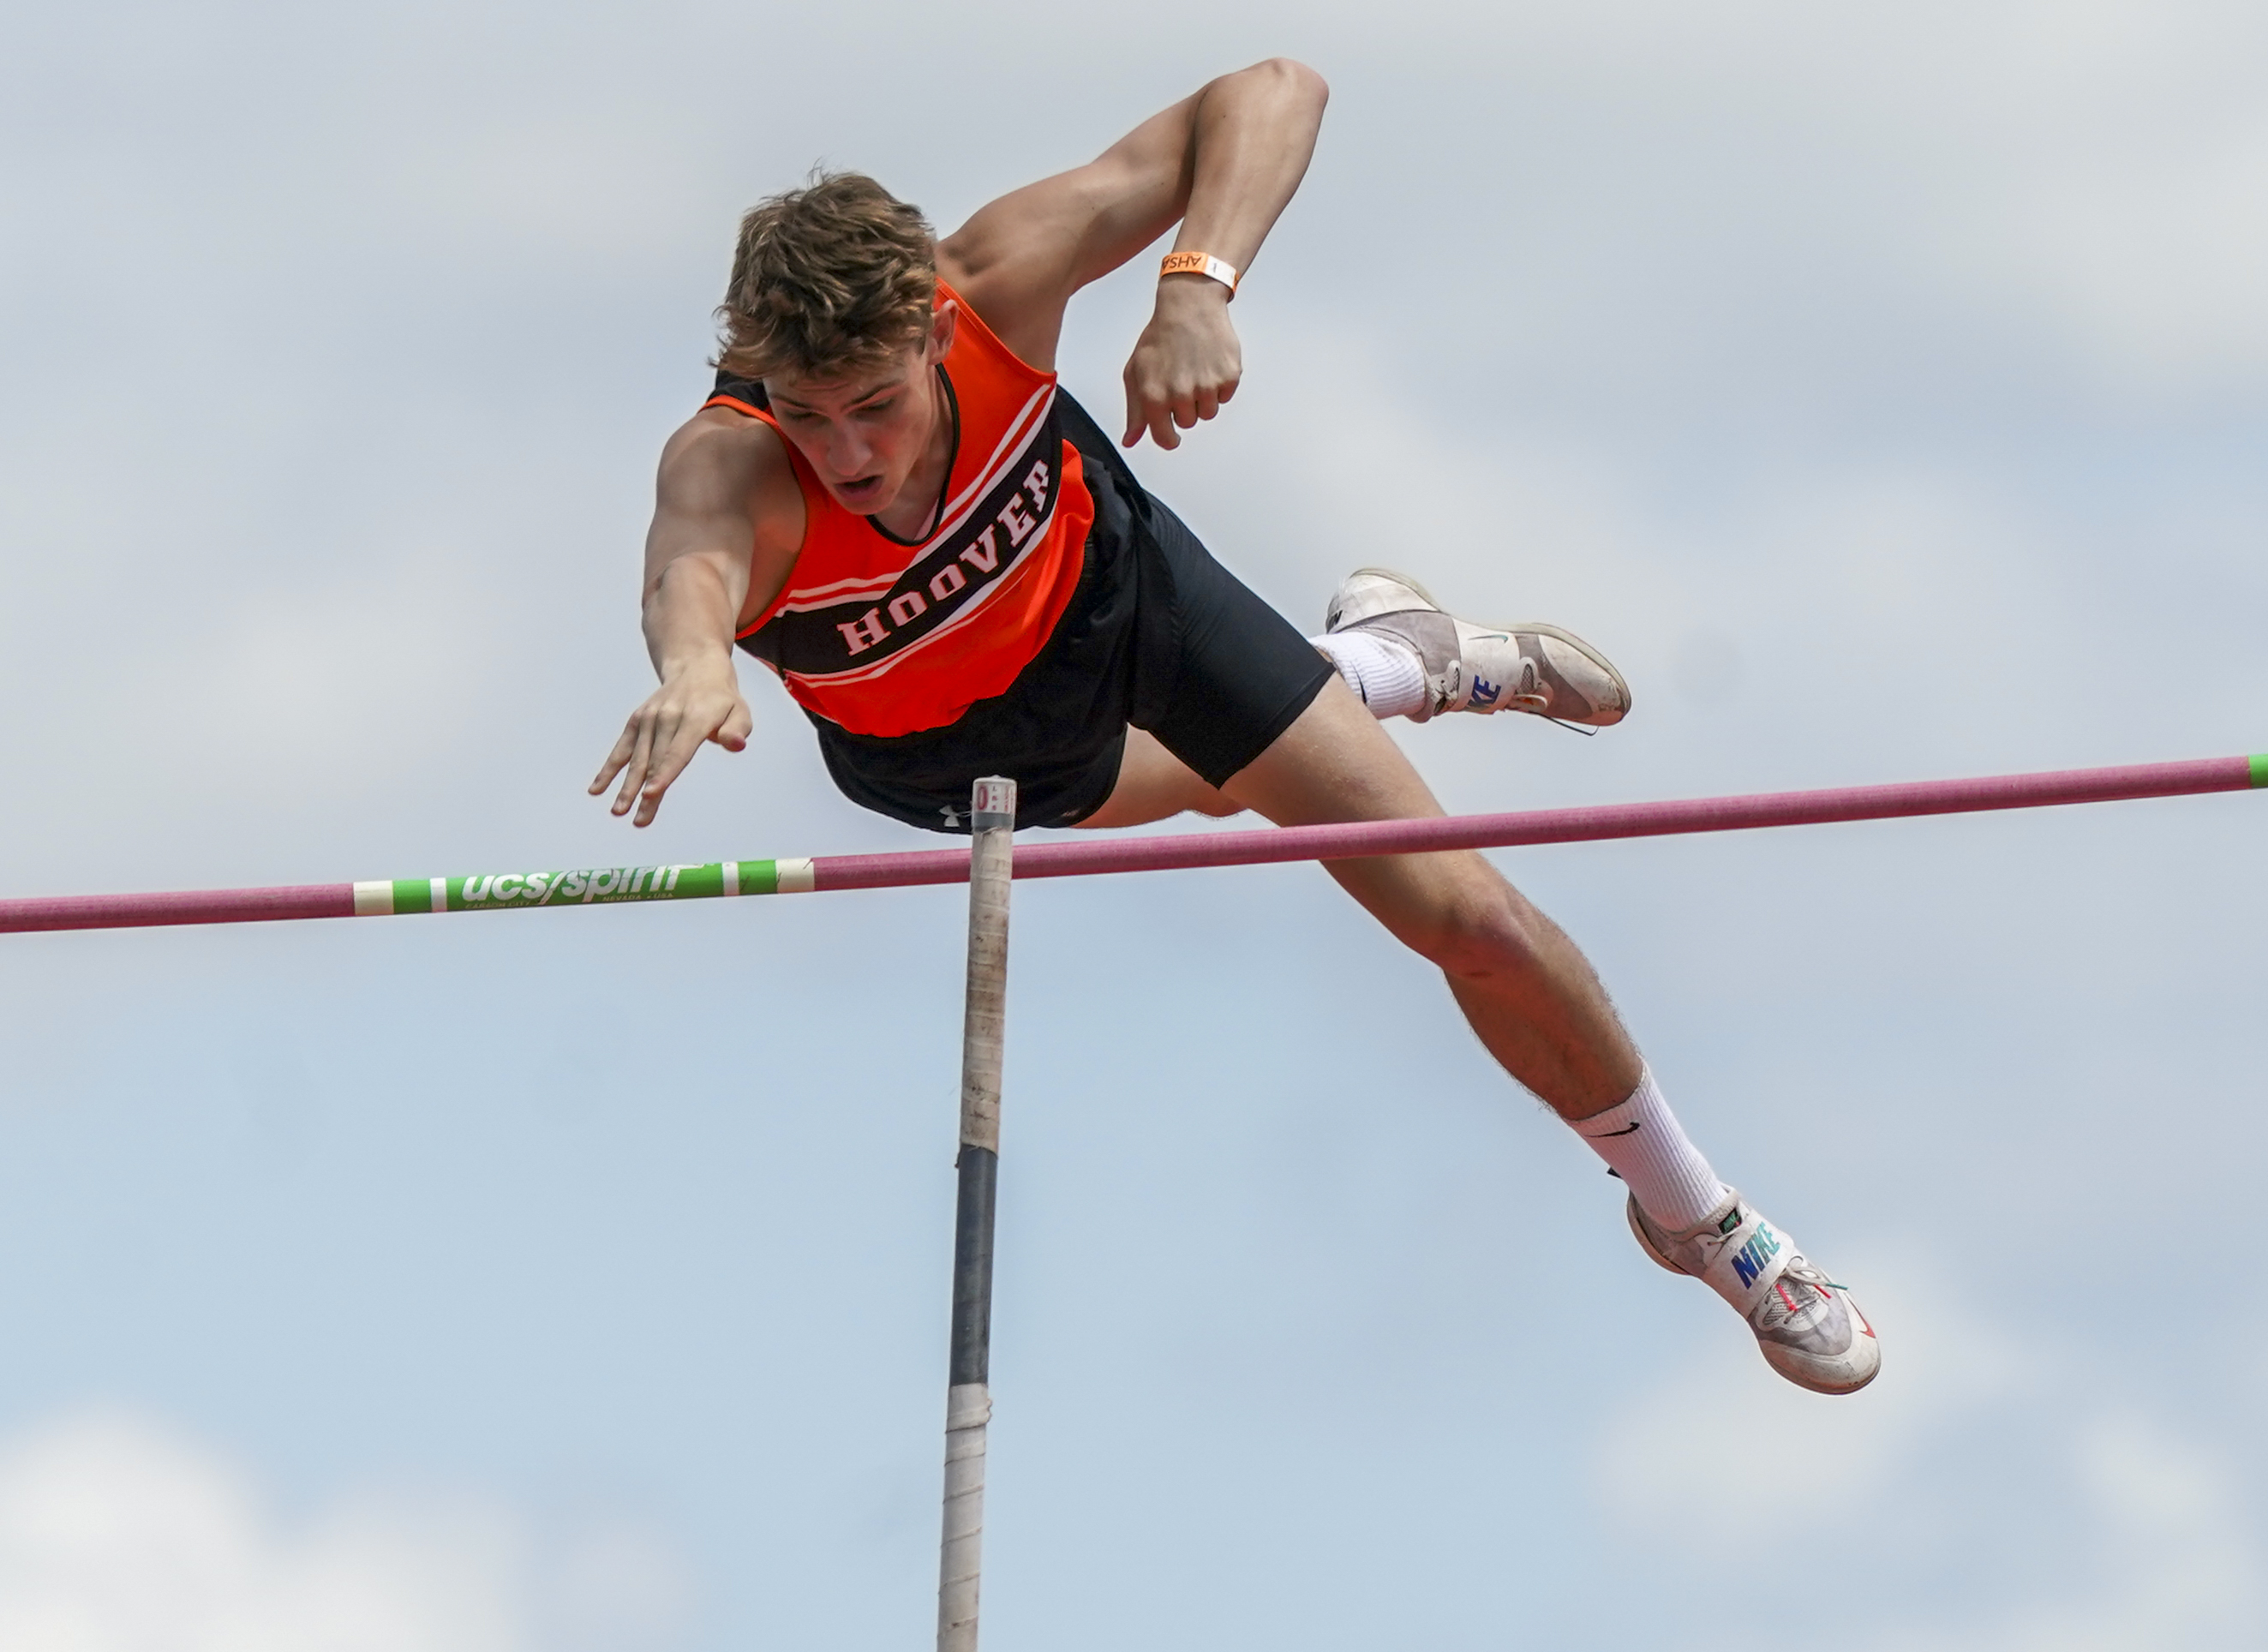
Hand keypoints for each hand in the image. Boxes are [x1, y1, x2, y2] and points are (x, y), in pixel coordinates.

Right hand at [589, 658, 752, 827]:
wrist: (695, 668)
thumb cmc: (721, 699)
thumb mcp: (739, 711)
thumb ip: (738, 729)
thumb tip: (736, 744)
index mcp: (694, 717)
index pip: (678, 751)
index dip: (665, 774)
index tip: (651, 794)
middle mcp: (667, 717)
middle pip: (655, 761)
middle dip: (645, 792)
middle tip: (639, 821)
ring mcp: (649, 718)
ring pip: (637, 758)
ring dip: (626, 787)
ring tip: (618, 812)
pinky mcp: (636, 720)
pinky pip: (621, 747)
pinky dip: (609, 769)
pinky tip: (596, 789)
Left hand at [1121, 277, 1241, 449]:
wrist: (1190, 306)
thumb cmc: (1160, 337)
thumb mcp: (1136, 372)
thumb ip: (1135, 411)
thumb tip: (1131, 440)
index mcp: (1155, 395)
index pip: (1165, 438)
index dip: (1168, 438)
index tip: (1172, 436)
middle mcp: (1181, 393)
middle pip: (1188, 423)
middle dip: (1185, 407)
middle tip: (1181, 379)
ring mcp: (1207, 385)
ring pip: (1208, 413)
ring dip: (1203, 398)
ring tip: (1195, 370)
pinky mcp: (1228, 376)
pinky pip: (1225, 397)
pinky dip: (1219, 385)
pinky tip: (1208, 364)